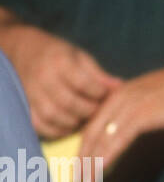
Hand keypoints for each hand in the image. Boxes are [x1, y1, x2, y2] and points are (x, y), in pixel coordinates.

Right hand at [0, 24, 120, 137]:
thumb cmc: (59, 54)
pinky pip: (39, 125)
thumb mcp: (80, 56)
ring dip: (74, 122)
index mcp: (60, 62)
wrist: (24, 51)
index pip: (83, 83)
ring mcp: (32, 94)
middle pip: (69, 102)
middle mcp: (43, 78)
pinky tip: (70, 127)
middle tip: (101, 112)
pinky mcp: (25, 106)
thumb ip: (98, 74)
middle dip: (89, 110)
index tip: (109, 95)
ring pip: (53, 116)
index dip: (99, 93)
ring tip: (87, 119)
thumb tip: (120, 88)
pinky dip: (56, 131)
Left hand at [79, 61, 163, 173]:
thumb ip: (135, 109)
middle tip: (75, 177)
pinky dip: (106, 156)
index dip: (84, 145)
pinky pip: (117, 140)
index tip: (79, 162)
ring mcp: (127, 108)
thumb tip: (130, 127)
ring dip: (90, 162)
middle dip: (82, 157)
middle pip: (92, 133)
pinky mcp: (139, 117)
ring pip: (101, 139)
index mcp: (117, 95)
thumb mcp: (150, 96)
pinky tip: (99, 169)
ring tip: (84, 179)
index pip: (93, 123)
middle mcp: (116, 101)